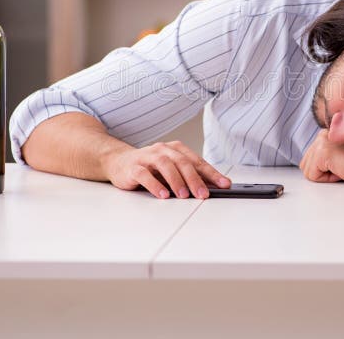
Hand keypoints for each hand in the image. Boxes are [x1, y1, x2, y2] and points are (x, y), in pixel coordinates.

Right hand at [105, 140, 231, 198]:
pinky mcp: (133, 167)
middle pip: (182, 162)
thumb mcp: (171, 170)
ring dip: (176, 180)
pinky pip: (144, 174)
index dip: (211, 173)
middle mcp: (162, 150)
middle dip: (195, 179)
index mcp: (175, 149)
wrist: (119, 161)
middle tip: (203, 194)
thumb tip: (211, 188)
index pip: (197, 161)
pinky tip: (162, 195)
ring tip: (184, 195)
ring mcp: (147, 157)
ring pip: (164, 165)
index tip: (224, 184)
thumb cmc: (149, 167)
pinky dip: (154, 185)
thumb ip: (188, 176)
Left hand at [299, 130, 343, 184]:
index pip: (310, 157)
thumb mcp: (343, 157)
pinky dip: (328, 179)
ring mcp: (323, 140)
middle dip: (323, 171)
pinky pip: (312, 175)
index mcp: (329, 132)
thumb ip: (328, 156)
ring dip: (326, 175)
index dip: (325, 168)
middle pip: (306, 163)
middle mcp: (324, 132)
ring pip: (308, 169)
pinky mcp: (324, 151)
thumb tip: (313, 166)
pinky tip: (343, 170)